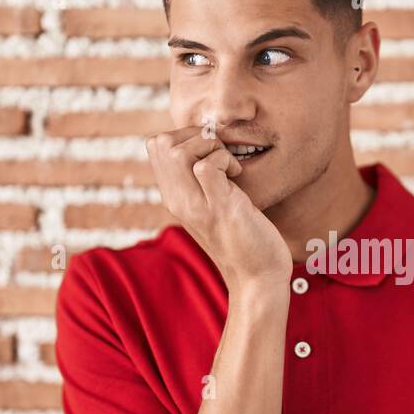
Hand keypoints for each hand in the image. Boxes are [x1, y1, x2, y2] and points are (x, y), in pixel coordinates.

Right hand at [145, 125, 291, 291]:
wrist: (258, 278)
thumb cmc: (243, 238)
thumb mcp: (213, 205)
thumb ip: (202, 181)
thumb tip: (207, 145)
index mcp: (174, 197)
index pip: (155, 145)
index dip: (185, 135)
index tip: (210, 151)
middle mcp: (177, 201)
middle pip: (160, 143)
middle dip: (194, 135)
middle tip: (220, 154)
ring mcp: (195, 206)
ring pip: (177, 151)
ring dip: (209, 146)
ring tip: (228, 165)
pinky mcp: (218, 209)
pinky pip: (207, 166)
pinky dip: (224, 160)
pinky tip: (238, 176)